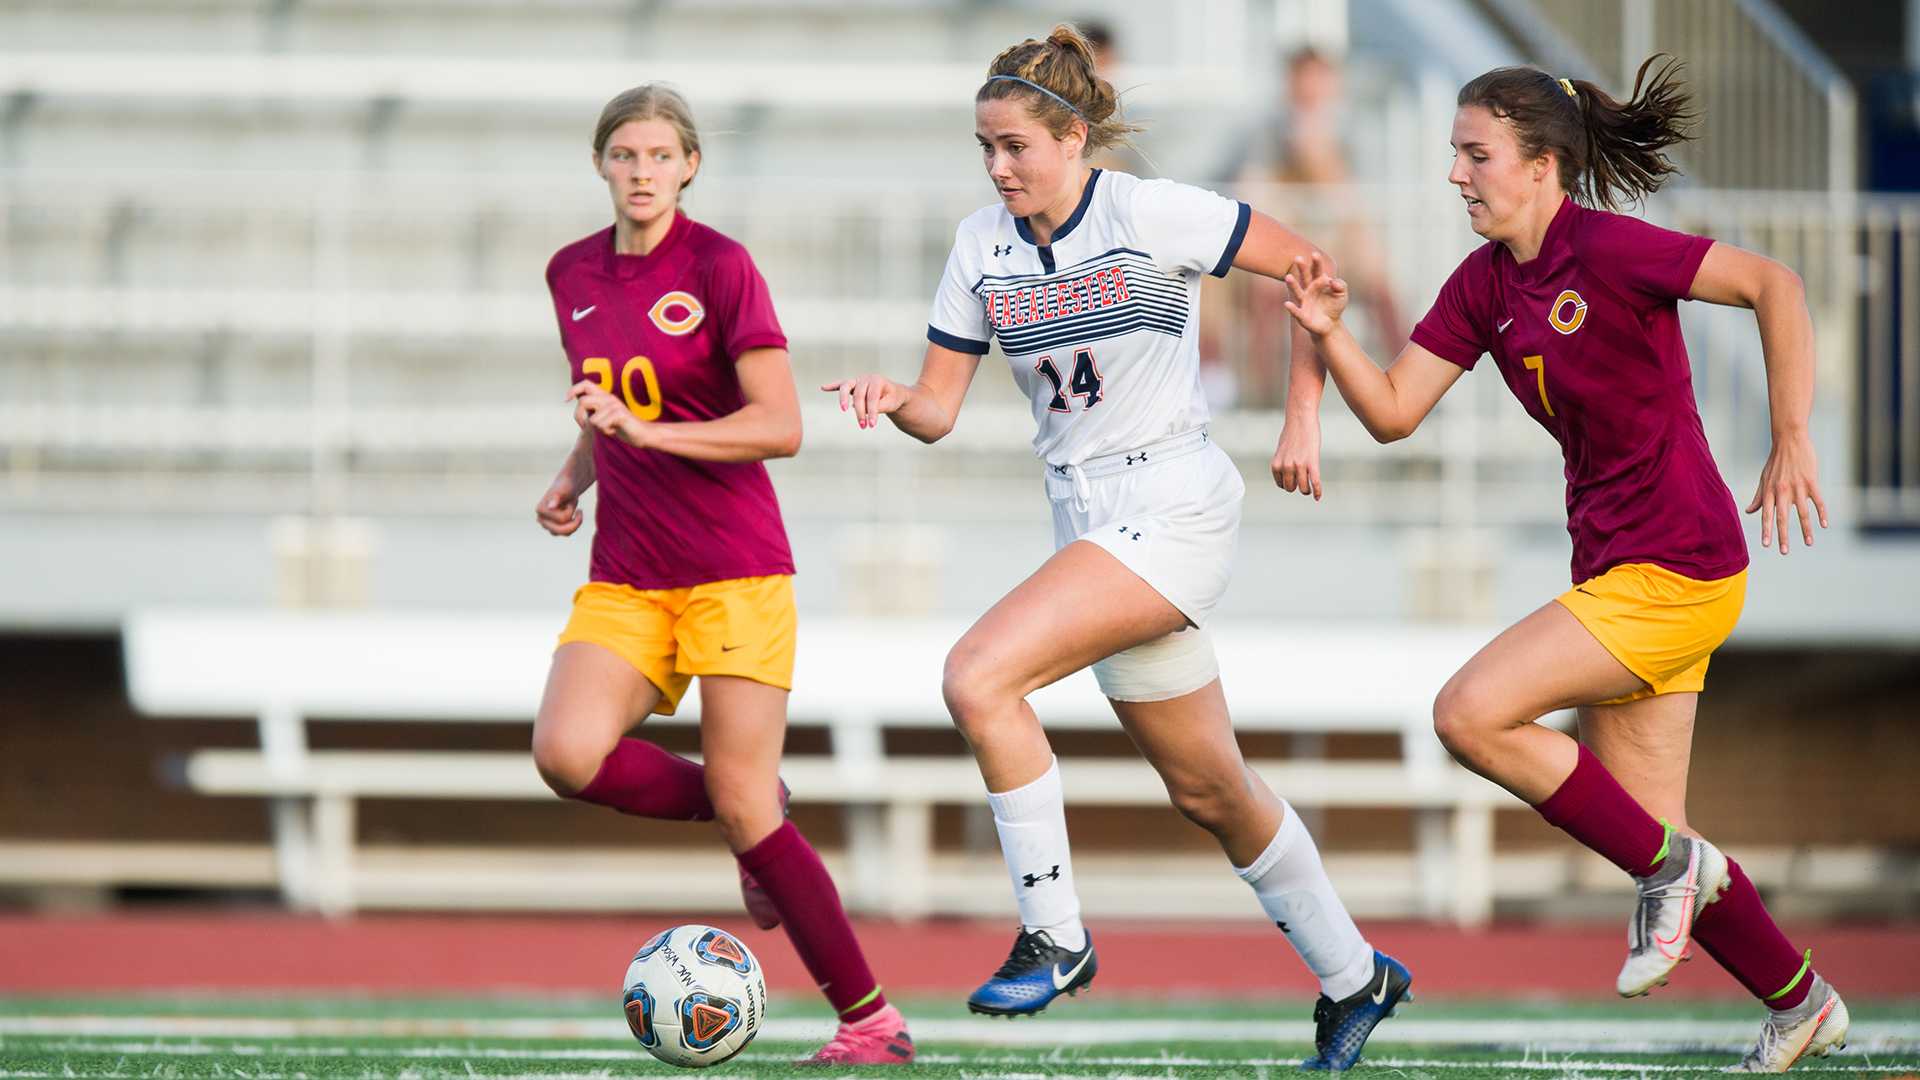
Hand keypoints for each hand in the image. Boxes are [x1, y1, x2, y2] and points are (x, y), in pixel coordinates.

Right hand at [535, 476, 582, 535]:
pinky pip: (567, 534)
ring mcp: (546, 526)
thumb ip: (556, 496)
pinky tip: (576, 516)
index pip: (561, 518)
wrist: (567, 488)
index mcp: (540, 509)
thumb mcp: (562, 489)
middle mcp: (540, 519)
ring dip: (575, 522)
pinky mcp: (553, 529)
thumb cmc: (565, 486)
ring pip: (565, 534)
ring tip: (577, 511)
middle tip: (580, 510)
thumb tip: (551, 506)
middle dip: (574, 521)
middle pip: (560, 530)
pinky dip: (574, 526)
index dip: (570, 509)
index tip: (570, 500)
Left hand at [568, 381, 648, 447]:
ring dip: (599, 429)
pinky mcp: (619, 414)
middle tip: (582, 426)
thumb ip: (594, 412)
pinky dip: (607, 432)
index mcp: (605, 396)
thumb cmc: (624, 428)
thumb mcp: (605, 418)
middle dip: (577, 415)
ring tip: (611, 428)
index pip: (585, 384)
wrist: (644, 434)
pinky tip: (616, 430)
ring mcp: (614, 405)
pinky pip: (601, 425)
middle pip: (583, 401)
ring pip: (592, 419)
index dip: (573, 390)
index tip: (565, 400)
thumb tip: (580, 412)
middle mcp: (609, 397)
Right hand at [820, 374, 912, 428]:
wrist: (893, 393)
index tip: (871, 425)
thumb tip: (866, 411)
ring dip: (843, 399)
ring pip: (846, 387)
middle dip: (860, 412)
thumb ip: (879, 407)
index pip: (872, 397)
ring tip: (843, 409)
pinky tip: (823, 387)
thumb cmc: (892, 399)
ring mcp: (857, 380)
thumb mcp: (891, 404)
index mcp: (877, 380)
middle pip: (859, 395)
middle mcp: (866, 378)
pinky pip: (840, 385)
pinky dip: (832, 386)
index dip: (872, 412)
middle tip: (863, 426)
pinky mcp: (852, 385)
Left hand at [1271, 415, 1321, 499]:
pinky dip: (1317, 491)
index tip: (1294, 482)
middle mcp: (1285, 466)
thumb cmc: (1292, 433)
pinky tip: (1318, 497)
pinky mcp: (1311, 462)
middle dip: (1297, 488)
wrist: (1300, 418)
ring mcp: (1298, 465)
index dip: (1288, 485)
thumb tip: (1290, 475)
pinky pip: (1315, 482)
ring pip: (1303, 488)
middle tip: (1303, 484)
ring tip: (1310, 489)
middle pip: (1291, 488)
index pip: (1281, 484)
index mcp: (1275, 464)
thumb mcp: (1282, 450)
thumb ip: (1283, 462)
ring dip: (1307, 490)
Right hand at [1282, 252, 1349, 337]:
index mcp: (1318, 281)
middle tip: (1298, 258)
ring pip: (1297, 291)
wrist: (1330, 323)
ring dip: (1293, 285)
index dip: (1316, 263)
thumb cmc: (1335, 304)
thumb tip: (1334, 284)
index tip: (1315, 254)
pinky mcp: (1302, 315)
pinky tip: (1287, 304)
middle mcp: (1308, 289)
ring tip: (1288, 277)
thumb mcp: (1342, 294)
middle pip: (1304, 277)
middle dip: (1302, 268)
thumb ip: (1341, 285)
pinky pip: (1296, 311)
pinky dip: (1292, 308)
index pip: (1317, 270)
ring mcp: (1304, 301)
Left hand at [1746, 428, 1827, 553]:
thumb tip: (1749, 512)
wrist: (1789, 441)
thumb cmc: (1775, 461)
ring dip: (1805, 529)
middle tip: (1784, 551)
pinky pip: (1818, 501)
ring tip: (1808, 543)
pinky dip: (1821, 513)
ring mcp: (1797, 487)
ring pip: (1802, 513)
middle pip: (1782, 518)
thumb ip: (1758, 497)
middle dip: (1782, 536)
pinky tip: (1824, 524)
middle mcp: (1782, 491)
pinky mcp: (1811, 481)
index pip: (1766, 515)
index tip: (1766, 545)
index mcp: (1769, 491)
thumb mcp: (1763, 479)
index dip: (1766, 530)